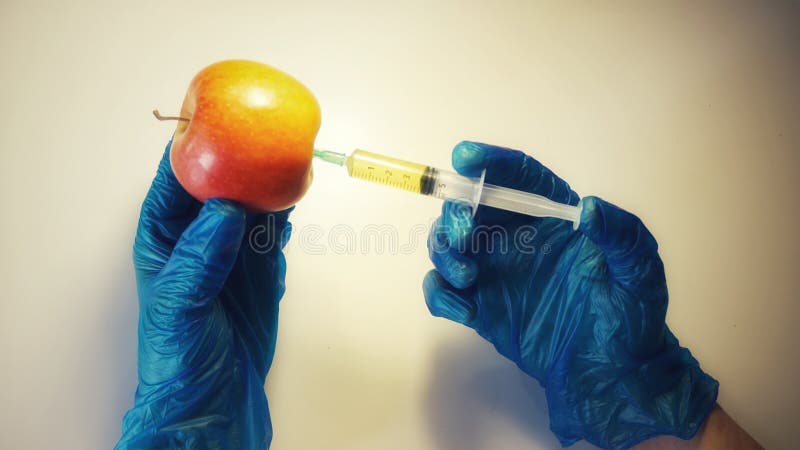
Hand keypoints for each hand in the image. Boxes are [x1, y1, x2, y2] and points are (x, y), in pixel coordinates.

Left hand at [116, 141, 291, 449]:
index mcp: (164, 237)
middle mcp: (199, 237)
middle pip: (220, 182)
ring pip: (252, 202)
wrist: (217, 398)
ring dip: (268, 181)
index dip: (192, 146)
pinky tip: (294, 195)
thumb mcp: (180, 305)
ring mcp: (233, 250)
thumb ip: (201, 256)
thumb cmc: (178, 356)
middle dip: (240, 156)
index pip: (174, 179)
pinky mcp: (262, 267)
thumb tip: (223, 208)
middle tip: (264, 131)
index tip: (216, 118)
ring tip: (287, 155)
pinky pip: (275, 229)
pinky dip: (285, 211)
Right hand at [424, 141, 717, 449]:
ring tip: (468, 277)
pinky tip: (464, 312)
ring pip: (448, 245)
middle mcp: (517, 237)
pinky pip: (443, 291)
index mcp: (552, 217)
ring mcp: (495, 272)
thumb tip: (589, 209)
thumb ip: (621, 234)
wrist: (613, 373)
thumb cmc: (631, 315)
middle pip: (470, 208)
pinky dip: (440, 295)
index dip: (491, 162)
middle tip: (463, 235)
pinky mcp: (481, 307)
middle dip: (455, 213)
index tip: (466, 158)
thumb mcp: (640, 270)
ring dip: (444, 252)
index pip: (519, 177)